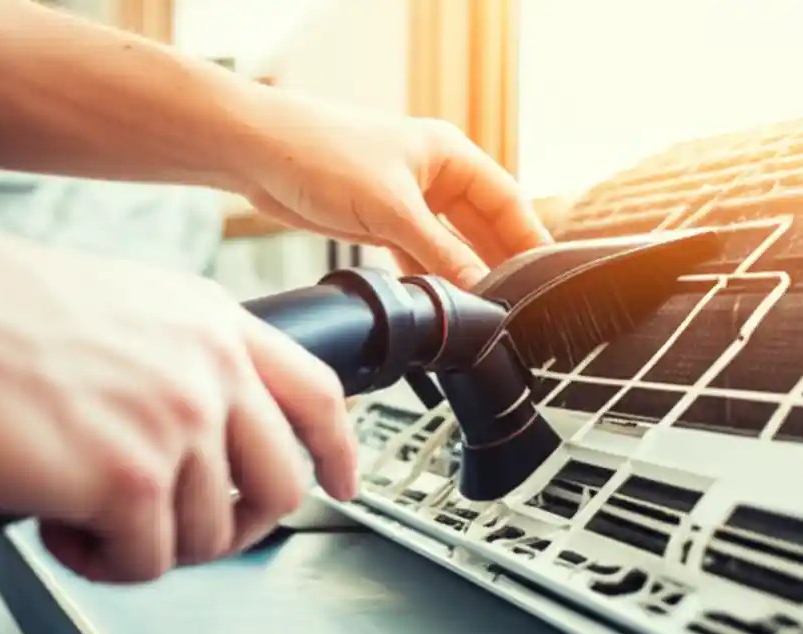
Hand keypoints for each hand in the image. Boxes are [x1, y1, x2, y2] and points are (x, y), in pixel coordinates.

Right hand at [0, 183, 354, 582]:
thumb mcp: (128, 304)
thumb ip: (182, 355)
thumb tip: (198, 420)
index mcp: (215, 323)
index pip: (318, 392)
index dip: (340, 448)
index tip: (343, 479)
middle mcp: (212, 372)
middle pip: (281, 482)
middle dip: (245, 524)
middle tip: (199, 531)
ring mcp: (179, 425)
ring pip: (212, 532)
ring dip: (155, 543)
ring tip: (93, 519)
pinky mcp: (132, 480)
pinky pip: (149, 560)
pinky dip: (106, 561)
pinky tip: (65, 528)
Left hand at [237, 92, 551, 286]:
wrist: (257, 153)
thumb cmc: (322, 153)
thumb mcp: (390, 208)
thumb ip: (439, 252)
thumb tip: (479, 289)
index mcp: (449, 155)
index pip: (507, 200)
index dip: (528, 238)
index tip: (545, 276)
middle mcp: (434, 176)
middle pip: (482, 226)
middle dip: (498, 262)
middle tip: (518, 304)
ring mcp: (407, 200)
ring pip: (450, 245)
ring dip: (463, 275)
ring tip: (483, 311)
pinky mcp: (380, 221)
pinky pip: (418, 255)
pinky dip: (429, 278)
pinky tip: (440, 303)